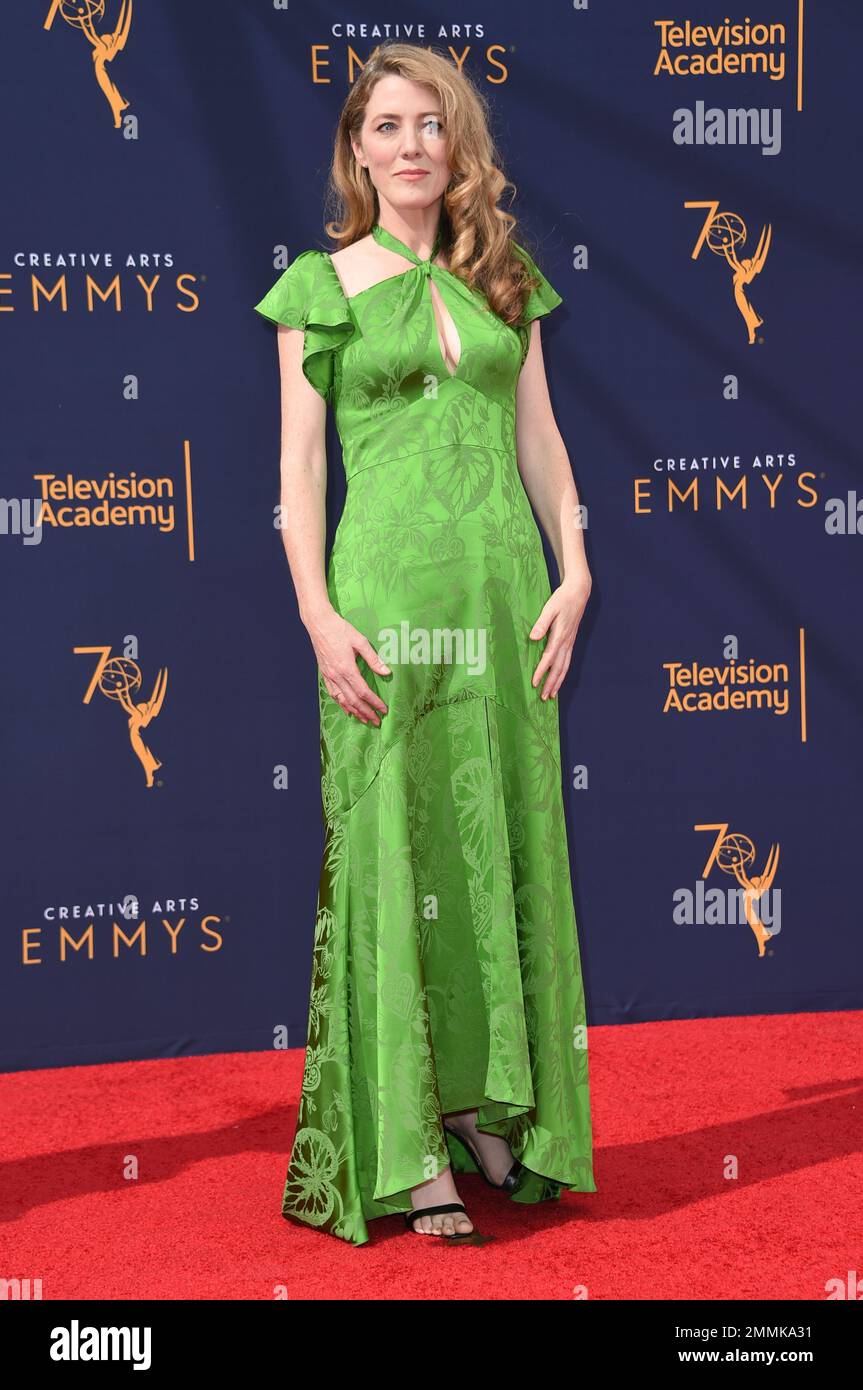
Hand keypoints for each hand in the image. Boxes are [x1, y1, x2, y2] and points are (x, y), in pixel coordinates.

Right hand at [305, 607, 389, 724]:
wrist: (319, 623)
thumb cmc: (340, 629)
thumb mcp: (360, 641)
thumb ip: (373, 659)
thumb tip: (387, 672)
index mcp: (347, 668)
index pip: (363, 692)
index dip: (374, 703)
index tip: (383, 709)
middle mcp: (336, 676)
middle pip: (353, 700)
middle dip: (366, 713)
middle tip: (377, 721)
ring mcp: (329, 676)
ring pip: (342, 700)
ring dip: (354, 711)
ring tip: (364, 720)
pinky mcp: (325, 674)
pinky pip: (333, 693)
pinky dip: (341, 703)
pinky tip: (347, 709)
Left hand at [528, 572, 591, 699]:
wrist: (579, 592)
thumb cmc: (562, 598)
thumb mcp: (550, 608)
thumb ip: (541, 623)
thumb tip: (533, 638)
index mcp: (560, 635)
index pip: (549, 658)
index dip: (542, 672)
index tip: (534, 683)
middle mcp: (566, 642)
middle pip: (559, 668)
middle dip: (551, 684)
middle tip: (544, 698)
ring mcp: (570, 642)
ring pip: (565, 667)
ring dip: (558, 682)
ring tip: (552, 695)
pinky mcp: (571, 641)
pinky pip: (568, 661)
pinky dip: (563, 673)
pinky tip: (559, 678)